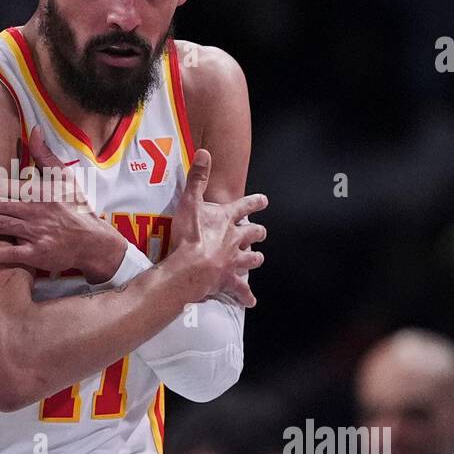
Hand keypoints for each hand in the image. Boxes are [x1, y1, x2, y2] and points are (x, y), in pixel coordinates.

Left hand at [0, 126, 127, 279]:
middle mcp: (35, 211)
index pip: (2, 186)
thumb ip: (45, 155)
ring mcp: (36, 233)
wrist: (95, 242)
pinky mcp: (38, 255)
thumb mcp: (65, 178)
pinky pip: (11, 254)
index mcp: (38, 191)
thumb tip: (34, 130)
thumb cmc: (76, 208)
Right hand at [169, 148, 266, 306]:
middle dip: (257, 234)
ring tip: (257, 260)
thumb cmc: (189, 236)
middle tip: (261, 233)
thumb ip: (197, 178)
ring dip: (254, 260)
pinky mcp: (228, 281)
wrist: (190, 267)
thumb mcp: (190, 202)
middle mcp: (235, 240)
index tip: (264, 201)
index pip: (244, 207)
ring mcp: (233, 261)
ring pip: (250, 261)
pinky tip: (250, 301)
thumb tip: (204, 153)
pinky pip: (240, 290)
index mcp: (227, 221)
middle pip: (252, 235)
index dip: (255, 203)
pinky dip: (246, 296)